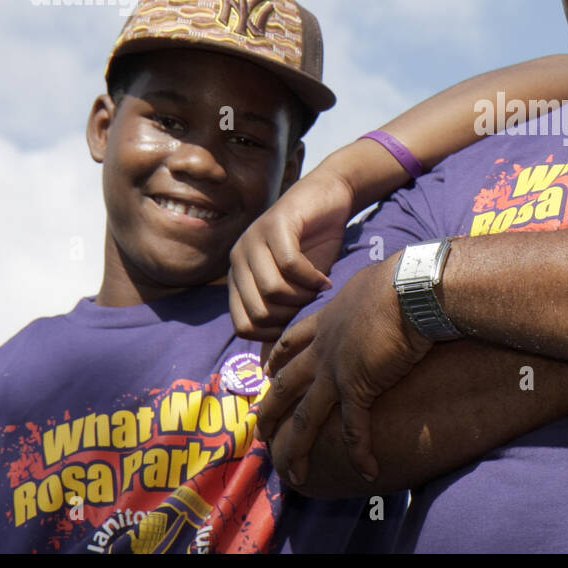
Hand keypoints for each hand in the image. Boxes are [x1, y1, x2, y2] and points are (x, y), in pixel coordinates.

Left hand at [229, 167, 353, 341]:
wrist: (329, 196)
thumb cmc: (315, 246)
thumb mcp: (297, 288)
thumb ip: (282, 321)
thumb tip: (269, 370)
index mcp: (237, 277)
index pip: (243, 326)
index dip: (274, 334)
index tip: (299, 323)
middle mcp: (238, 258)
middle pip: (258, 312)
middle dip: (291, 316)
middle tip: (311, 304)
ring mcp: (253, 238)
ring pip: (272, 291)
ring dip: (303, 297)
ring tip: (317, 290)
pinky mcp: (275, 223)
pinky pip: (290, 265)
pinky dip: (312, 278)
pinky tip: (323, 278)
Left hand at [257, 255, 434, 485]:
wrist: (408, 290)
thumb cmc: (399, 281)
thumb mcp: (372, 282)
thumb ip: (366, 292)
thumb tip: (379, 286)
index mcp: (326, 320)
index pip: (291, 342)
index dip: (277, 361)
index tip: (268, 375)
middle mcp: (323, 348)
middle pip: (286, 385)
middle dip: (270, 412)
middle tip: (260, 434)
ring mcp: (336, 370)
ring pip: (305, 417)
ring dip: (296, 447)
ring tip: (291, 473)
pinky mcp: (358, 387)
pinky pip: (354, 428)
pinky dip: (359, 452)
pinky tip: (367, 471)